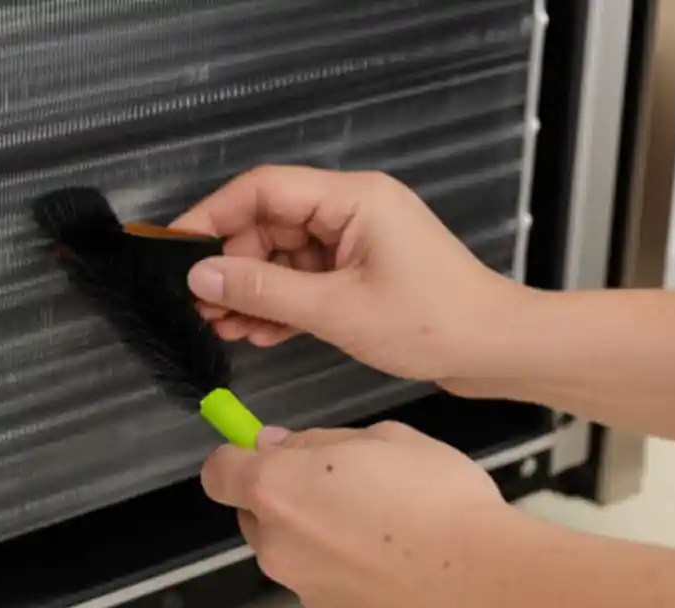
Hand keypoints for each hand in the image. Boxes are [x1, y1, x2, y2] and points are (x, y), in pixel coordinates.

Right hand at [174, 165, 536, 386]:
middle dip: (231, 265)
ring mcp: (357, 242)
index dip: (213, 216)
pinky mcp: (360, 272)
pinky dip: (280, 304)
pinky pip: (305, 279)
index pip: (263, 189)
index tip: (178, 249)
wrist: (497, 351)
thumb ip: (265, 290)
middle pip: (269, 224)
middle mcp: (353, 210)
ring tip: (222, 326)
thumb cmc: (437, 322)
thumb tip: (203, 275)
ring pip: (283, 256)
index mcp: (353, 198)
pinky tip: (257, 332)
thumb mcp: (337, 309)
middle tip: (200, 306)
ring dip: (252, 290)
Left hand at [201, 421, 524, 607]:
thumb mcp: (384, 439)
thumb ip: (321, 441)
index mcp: (278, 487)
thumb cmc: (439, 505)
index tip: (262, 447)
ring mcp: (302, 583)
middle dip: (284, 493)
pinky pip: (321, 576)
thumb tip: (286, 445)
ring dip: (316, 530)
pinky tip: (390, 555)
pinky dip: (341, 563)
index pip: (219, 471)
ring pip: (290, 545)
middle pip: (253, 511)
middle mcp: (277, 541)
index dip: (237, 456)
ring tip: (378, 519)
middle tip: (340, 479)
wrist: (480, 585)